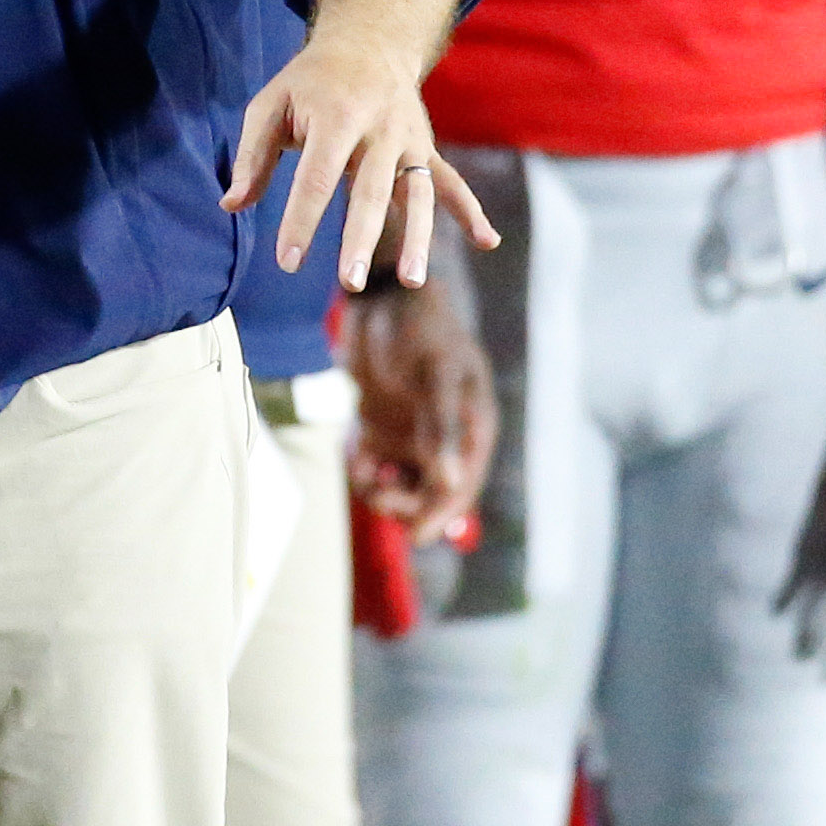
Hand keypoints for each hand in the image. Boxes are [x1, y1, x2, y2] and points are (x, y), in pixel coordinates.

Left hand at [227, 33, 497, 289]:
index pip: (316, 177)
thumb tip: (232, 205)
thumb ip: (252, 154)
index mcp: (335, 115)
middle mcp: (378, 129)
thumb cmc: (310, 81)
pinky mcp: (426, 149)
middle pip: (369, 191)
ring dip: (417, 238)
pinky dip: (471, 212)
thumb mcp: (272, 102)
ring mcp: (408, 140)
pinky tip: (488, 242)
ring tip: (412, 280)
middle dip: (360, 238)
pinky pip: (450, 183)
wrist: (370, 41)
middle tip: (349, 282)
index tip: (287, 261)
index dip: (301, 220)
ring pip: (415, 194)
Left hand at [347, 278, 495, 535]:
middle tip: (378, 497)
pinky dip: (363, 468)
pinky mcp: (381, 423)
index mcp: (470, 425)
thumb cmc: (418, 327)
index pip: (461, 485)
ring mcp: (412, 431)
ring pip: (399, 482)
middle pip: (429, 492)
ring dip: (382, 490)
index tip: (414, 533)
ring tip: (364, 476)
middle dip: (405, 504)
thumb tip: (450, 482)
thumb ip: (442, 428)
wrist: (380, 291)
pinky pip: (373, 462)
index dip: (440, 513)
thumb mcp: (435, 374)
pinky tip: (355, 455)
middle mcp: (444, 435)